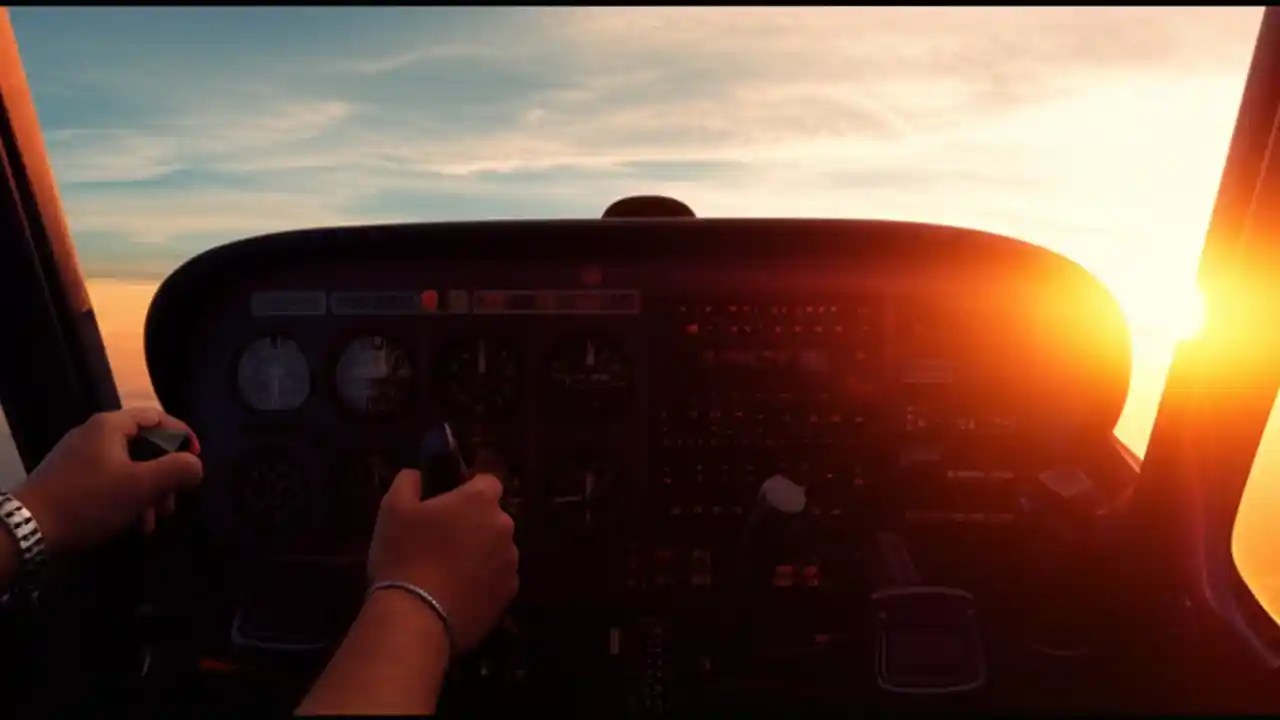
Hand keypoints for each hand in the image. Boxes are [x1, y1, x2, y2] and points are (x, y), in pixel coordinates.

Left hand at [12, 407, 202, 554]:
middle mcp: (93, 435)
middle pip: (144, 446)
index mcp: (110, 426)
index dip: (182, 435)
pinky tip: (135, 525)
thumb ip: (177, 470)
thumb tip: (197, 465)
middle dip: (165, 475)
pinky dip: (128, 499)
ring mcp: (79, 458)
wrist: (27, 530)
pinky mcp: (70, 480)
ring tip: (154, 521)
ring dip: (148, 493)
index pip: (156, 417)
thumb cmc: (89, 501)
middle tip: (174, 501)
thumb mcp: (141, 486)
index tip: (196, 461)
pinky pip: (110, 482)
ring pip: (129, 468)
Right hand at [368, 470, 517, 654]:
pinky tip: (457, 592)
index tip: (448, 503)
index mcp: (481, 501)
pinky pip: (497, 578)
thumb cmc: (404, 554)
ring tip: (448, 571)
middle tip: (442, 540)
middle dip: (473, 523)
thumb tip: (418, 475)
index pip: (487, 482)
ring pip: (496, 549)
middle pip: (492, 518)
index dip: (468, 489)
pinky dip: (483, 581)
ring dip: (480, 553)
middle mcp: (504, 528)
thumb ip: (408, 481)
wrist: (416, 617)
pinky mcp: (508, 594)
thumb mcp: (393, 508)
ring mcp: (510, 563)